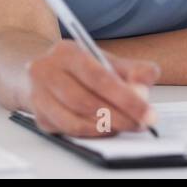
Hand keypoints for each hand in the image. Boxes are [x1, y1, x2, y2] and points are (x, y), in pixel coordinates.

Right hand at [27, 40, 160, 136]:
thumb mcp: (104, 59)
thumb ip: (130, 69)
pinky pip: (68, 131)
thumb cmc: (78, 67)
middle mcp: (47, 72)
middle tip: (140, 123)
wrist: (40, 71)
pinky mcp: (39, 117)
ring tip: (127, 126)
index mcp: (67, 52)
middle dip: (119, 116)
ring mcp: (38, 96)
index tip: (147, 112)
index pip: (99, 77)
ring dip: (105, 127)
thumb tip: (147, 80)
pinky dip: (91, 134)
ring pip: (75, 119)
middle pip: (85, 100)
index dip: (126, 97)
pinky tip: (107, 130)